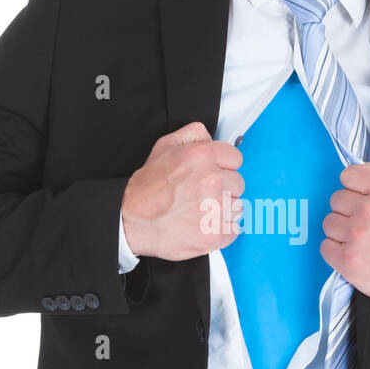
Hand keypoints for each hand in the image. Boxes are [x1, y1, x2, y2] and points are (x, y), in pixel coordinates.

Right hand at [120, 121, 244, 260]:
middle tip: (201, 195)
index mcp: (202, 156)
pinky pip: (233, 230)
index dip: (223, 167)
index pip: (236, 159)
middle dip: (223, 189)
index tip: (213, 175)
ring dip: (222, 210)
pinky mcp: (216, 233)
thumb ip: (192, 135)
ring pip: (237, 207)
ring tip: (199, 211)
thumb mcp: (164, 147)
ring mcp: (215, 208)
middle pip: (238, 184)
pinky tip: (202, 226)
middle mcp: (211, 180)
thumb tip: (210, 137)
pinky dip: (220, 231)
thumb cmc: (147, 188)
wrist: (131, 220)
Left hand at [320, 152, 369, 301]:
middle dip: (349, 210)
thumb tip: (365, 163)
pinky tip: (355, 251)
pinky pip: (325, 246)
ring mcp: (357, 236)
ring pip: (328, 223)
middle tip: (367, 222)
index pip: (347, 176)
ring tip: (362, 238)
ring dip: (341, 231)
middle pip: (336, 200)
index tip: (364, 199)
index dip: (355, 188)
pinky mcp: (347, 260)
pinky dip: (336, 250)